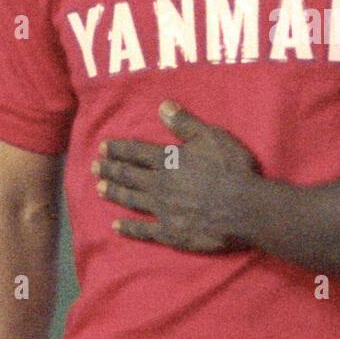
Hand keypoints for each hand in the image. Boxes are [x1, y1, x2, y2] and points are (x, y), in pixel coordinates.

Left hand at [94, 101, 259, 252]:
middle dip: (110, 170)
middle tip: (94, 167)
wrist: (244, 208)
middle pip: (129, 176)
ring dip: (115, 193)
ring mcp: (162, 210)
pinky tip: (116, 226)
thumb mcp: (211, 137)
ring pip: (132, 199)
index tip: (102, 148)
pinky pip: (144, 230)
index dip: (118, 149)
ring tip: (99, 189)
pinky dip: (128, 228)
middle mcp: (159, 184)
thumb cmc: (231, 169)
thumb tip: (162, 105)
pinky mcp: (170, 233)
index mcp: (168, 160)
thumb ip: (185, 123)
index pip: (136, 152)